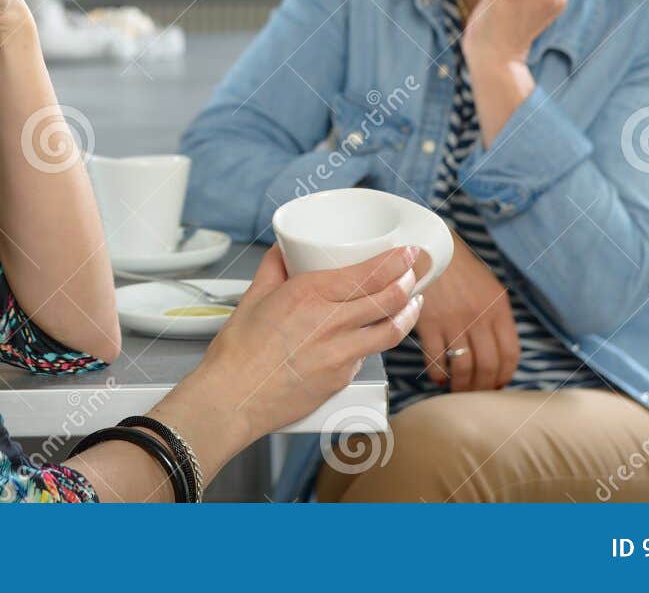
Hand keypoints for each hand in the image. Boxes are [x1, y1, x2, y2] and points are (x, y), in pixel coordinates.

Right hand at [182, 245, 423, 444]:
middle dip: (409, 282)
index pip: (369, 273)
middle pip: (389, 299)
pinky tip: (377, 336)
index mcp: (310, 294)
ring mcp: (340, 354)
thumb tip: (284, 250)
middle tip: (414, 274)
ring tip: (413, 304)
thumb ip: (273, 268)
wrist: (233, 398)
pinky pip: (367, 356)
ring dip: (408, 314)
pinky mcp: (341, 379)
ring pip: (390, 330)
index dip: (397, 262)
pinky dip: (377, 342)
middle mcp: (331, 322)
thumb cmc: (238, 352)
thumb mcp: (253, 297)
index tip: (408, 253)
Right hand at [414, 237, 518, 391]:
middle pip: (488, 366)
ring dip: (460, 385)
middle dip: (483, 387)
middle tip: (474, 393)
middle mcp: (480, 316)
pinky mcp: (429, 322)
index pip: (510, 354)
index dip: (505, 376)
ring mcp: (454, 320)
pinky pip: (436, 359)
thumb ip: (496, 317)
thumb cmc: (459, 270)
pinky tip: (438, 376)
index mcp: (499, 308)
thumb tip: (499, 353)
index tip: (496, 385)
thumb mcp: (488, 288)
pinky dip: (438, 374)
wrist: (429, 247)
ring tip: (456, 388)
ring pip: (464, 367)